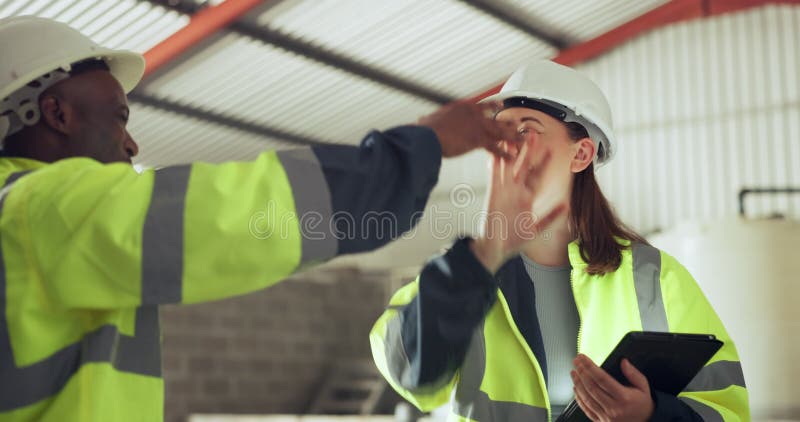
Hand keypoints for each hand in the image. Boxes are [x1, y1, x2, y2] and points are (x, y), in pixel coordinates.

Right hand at [418, 100, 519, 158]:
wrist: (428, 136)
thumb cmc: (426, 130)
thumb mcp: (430, 119)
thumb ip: (433, 120)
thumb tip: (423, 120)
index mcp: (463, 107)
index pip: (483, 105)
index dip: (494, 106)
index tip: (501, 105)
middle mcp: (474, 114)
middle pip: (496, 117)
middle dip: (508, 122)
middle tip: (519, 124)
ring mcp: (478, 126)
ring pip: (500, 130)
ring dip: (512, 136)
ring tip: (522, 139)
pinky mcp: (478, 139)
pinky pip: (495, 147)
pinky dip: (504, 152)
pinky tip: (512, 156)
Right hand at [469, 134, 564, 272]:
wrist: (494, 250)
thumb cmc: (513, 241)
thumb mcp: (536, 229)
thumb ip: (550, 217)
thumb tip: (566, 205)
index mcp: (527, 199)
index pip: (537, 176)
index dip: (544, 163)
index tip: (552, 149)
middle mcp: (516, 192)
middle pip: (523, 167)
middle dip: (527, 151)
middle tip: (532, 134)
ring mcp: (504, 192)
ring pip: (507, 168)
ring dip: (509, 153)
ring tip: (511, 137)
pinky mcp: (492, 195)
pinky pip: (494, 177)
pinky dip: (494, 166)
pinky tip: (496, 153)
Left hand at [571, 354, 654, 421]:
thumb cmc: (643, 405)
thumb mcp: (644, 387)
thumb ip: (633, 374)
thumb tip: (623, 361)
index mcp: (624, 398)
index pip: (602, 379)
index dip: (589, 366)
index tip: (583, 358)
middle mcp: (614, 408)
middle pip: (591, 387)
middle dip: (581, 372)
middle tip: (576, 362)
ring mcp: (606, 416)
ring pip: (586, 398)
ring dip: (577, 384)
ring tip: (574, 372)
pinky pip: (587, 410)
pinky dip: (579, 399)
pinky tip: (576, 389)